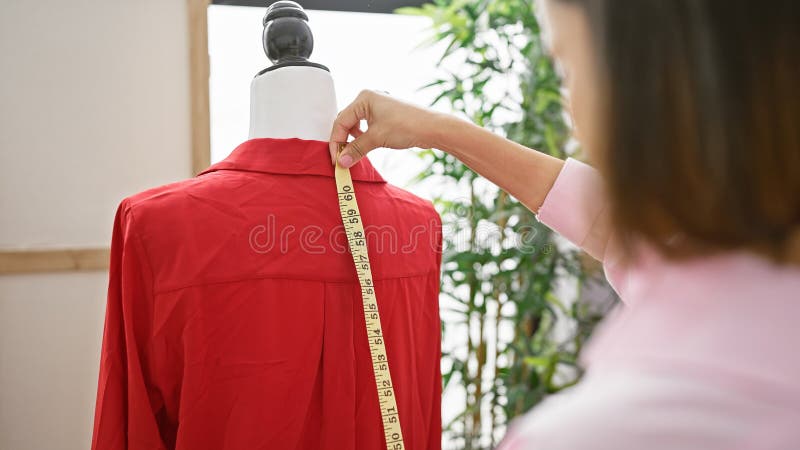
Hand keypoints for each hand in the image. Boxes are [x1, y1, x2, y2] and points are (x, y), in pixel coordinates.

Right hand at [329, 89, 443, 167]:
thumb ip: (356, 149)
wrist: (432, 128)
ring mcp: (377, 107)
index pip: (341, 121)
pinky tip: (364, 147)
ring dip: (352, 141)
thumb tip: (342, 161)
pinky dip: (362, 138)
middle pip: (346, 122)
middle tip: (342, 158)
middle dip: (343, 141)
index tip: (336, 158)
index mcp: (364, 98)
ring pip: (355, 125)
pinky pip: (366, 127)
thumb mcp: (377, 138)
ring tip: (352, 154)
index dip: (336, 141)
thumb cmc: (409, 125)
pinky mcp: (384, 116)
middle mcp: (369, 99)